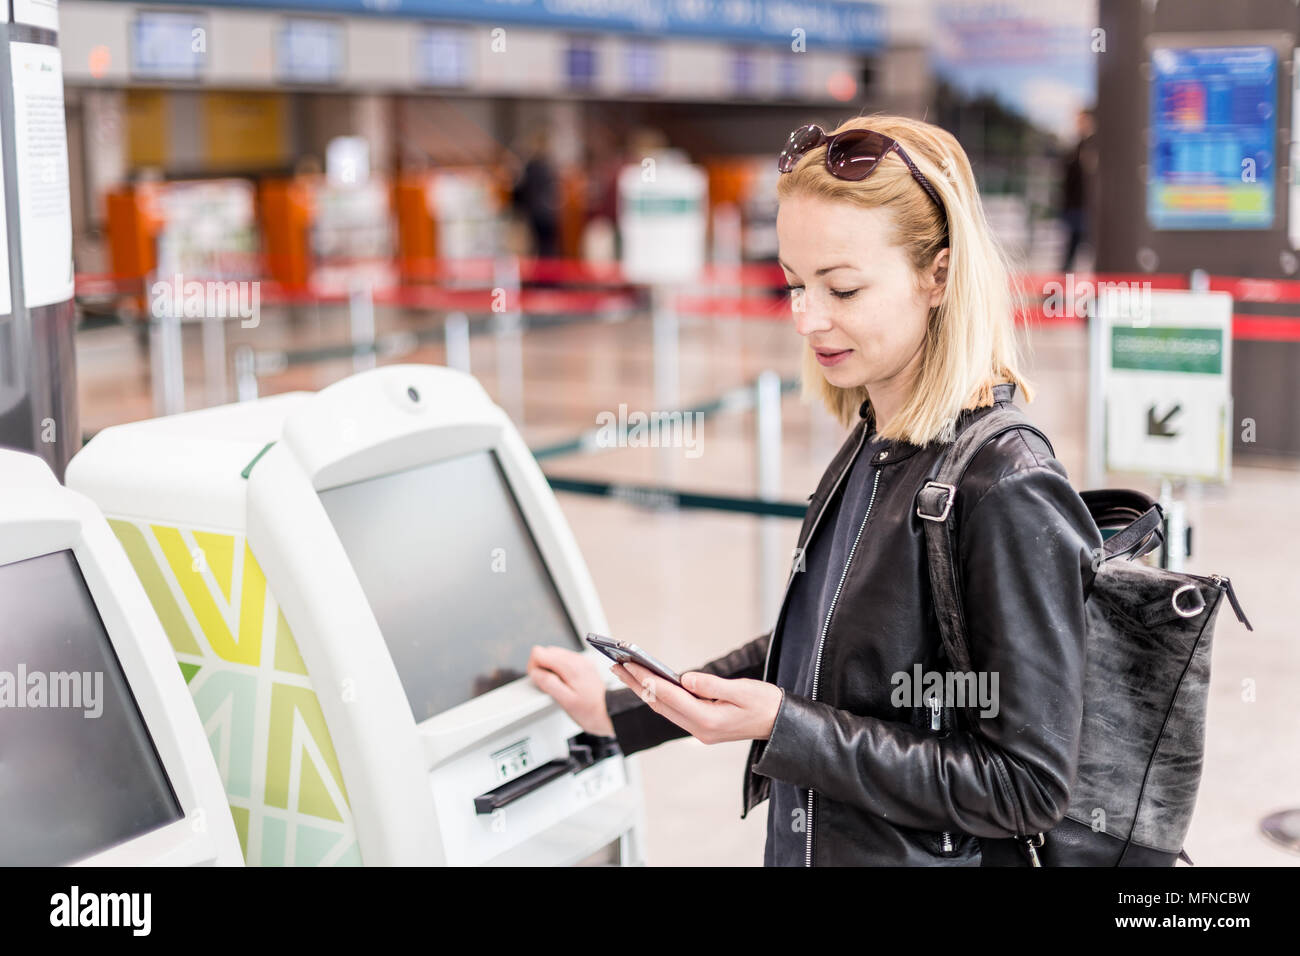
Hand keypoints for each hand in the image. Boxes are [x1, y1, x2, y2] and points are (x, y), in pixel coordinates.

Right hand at [527, 645, 614, 736]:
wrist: (609, 712)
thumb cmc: (589, 711)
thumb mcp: (566, 701)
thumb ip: (549, 684)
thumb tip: (536, 673)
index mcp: (570, 666)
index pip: (539, 653)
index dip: (534, 667)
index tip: (538, 680)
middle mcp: (576, 660)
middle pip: (545, 652)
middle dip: (541, 668)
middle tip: (547, 686)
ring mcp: (580, 661)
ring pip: (554, 655)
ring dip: (550, 669)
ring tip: (557, 686)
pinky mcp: (582, 665)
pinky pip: (563, 661)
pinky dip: (559, 670)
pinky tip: (564, 683)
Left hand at [610, 661, 783, 744]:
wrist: (782, 726)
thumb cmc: (766, 704)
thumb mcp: (743, 690)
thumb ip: (712, 685)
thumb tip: (685, 678)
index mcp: (708, 720)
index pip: (669, 695)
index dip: (647, 678)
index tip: (629, 663)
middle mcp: (699, 730)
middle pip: (659, 704)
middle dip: (636, 684)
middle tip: (616, 666)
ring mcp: (700, 732)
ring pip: (663, 709)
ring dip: (643, 691)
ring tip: (625, 673)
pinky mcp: (702, 728)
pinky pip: (673, 712)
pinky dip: (658, 697)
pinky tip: (648, 685)